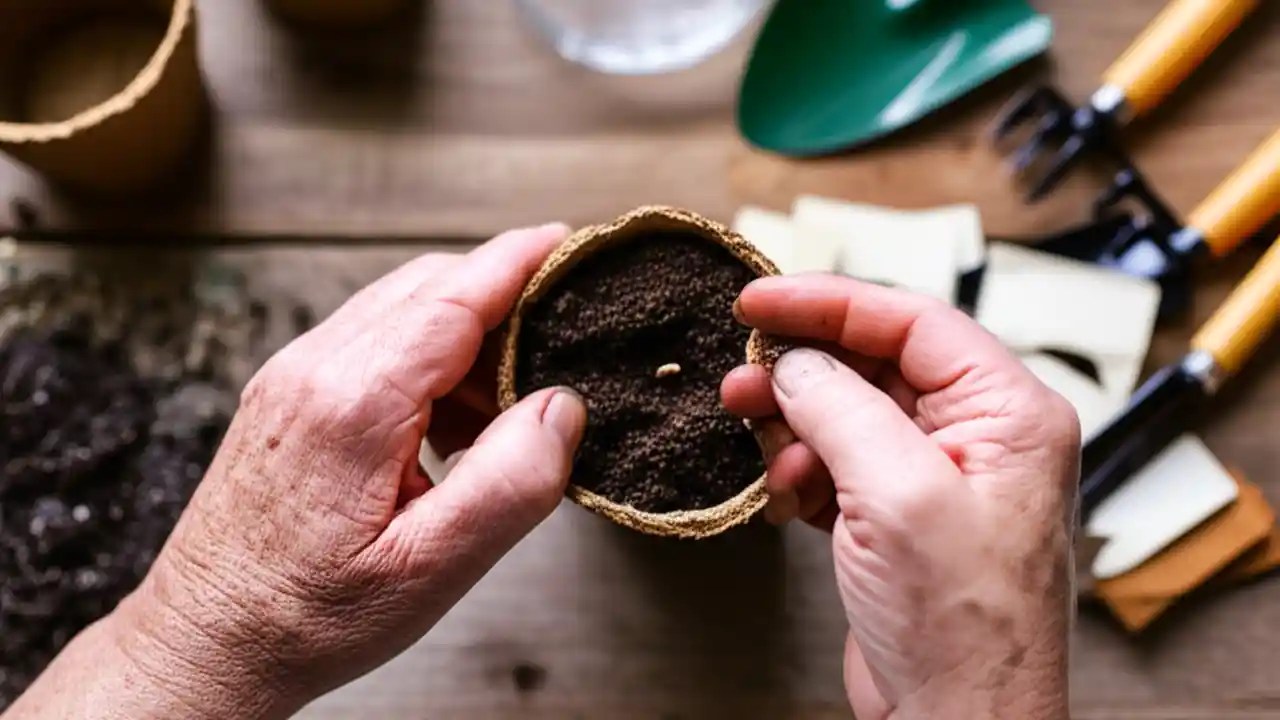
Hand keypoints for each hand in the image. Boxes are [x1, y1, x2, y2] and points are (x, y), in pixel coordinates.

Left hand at [6, 224, 585, 719]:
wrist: (208, 642)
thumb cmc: (307, 617)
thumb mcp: (430, 569)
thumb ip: (508, 483)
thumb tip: (561, 407)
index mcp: (352, 403)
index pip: (453, 296)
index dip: (519, 262)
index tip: (570, 243)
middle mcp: (313, 370)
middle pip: (427, 288)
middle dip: (500, 303)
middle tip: (553, 357)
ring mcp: (292, 377)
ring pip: (400, 312)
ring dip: (465, 341)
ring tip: (497, 420)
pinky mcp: (288, 394)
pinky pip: (373, 344)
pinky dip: (427, 364)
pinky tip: (445, 431)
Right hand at [722, 275, 1076, 719]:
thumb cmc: (963, 629)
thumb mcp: (897, 497)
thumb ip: (842, 408)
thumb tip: (795, 362)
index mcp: (1009, 413)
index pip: (912, 321)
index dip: (829, 304)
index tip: (759, 302)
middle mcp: (980, 437)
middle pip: (876, 363)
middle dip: (803, 367)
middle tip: (741, 374)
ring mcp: (939, 479)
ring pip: (851, 413)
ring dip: (796, 421)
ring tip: (751, 430)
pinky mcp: (902, 519)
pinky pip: (841, 464)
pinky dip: (804, 470)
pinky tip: (785, 492)